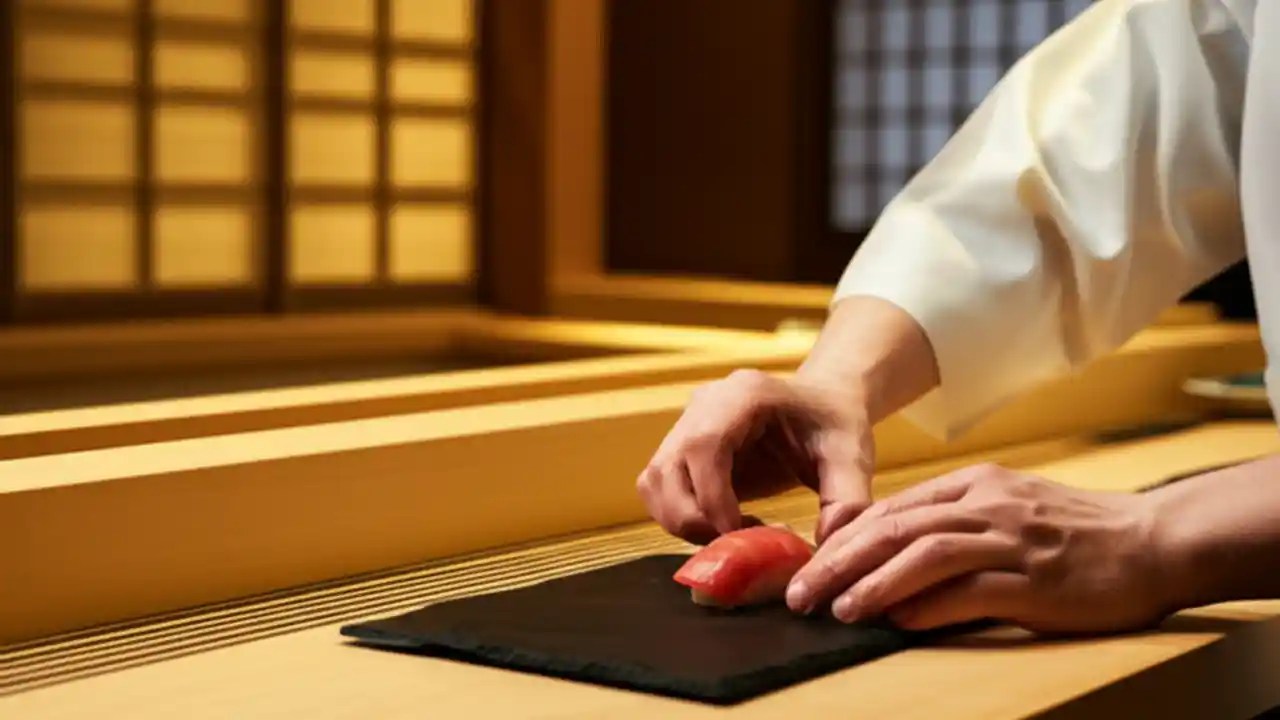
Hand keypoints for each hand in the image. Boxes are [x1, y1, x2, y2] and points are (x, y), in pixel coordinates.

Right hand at [636, 369, 873, 545]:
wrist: (821, 406)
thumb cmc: (835, 426)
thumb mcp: (852, 456)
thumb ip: (847, 499)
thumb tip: (827, 543)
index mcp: (743, 395)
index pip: (704, 446)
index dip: (712, 498)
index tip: (740, 534)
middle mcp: (703, 404)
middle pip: (666, 468)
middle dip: (693, 519)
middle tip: (738, 543)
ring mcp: (685, 424)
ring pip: (653, 482)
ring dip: (682, 521)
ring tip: (731, 534)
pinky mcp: (678, 448)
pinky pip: (658, 489)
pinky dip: (680, 517)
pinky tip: (725, 523)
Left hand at [785, 463, 1173, 633]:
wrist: (1154, 541)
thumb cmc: (1073, 531)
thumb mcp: (1006, 508)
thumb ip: (951, 525)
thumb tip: (886, 560)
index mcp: (975, 484)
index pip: (891, 509)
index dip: (841, 539)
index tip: (804, 565)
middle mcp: (987, 505)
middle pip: (895, 527)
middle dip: (839, 560)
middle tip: (800, 591)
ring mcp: (1012, 540)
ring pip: (926, 552)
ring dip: (874, 582)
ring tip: (837, 609)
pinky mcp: (1037, 580)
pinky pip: (971, 590)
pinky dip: (929, 605)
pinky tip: (897, 621)